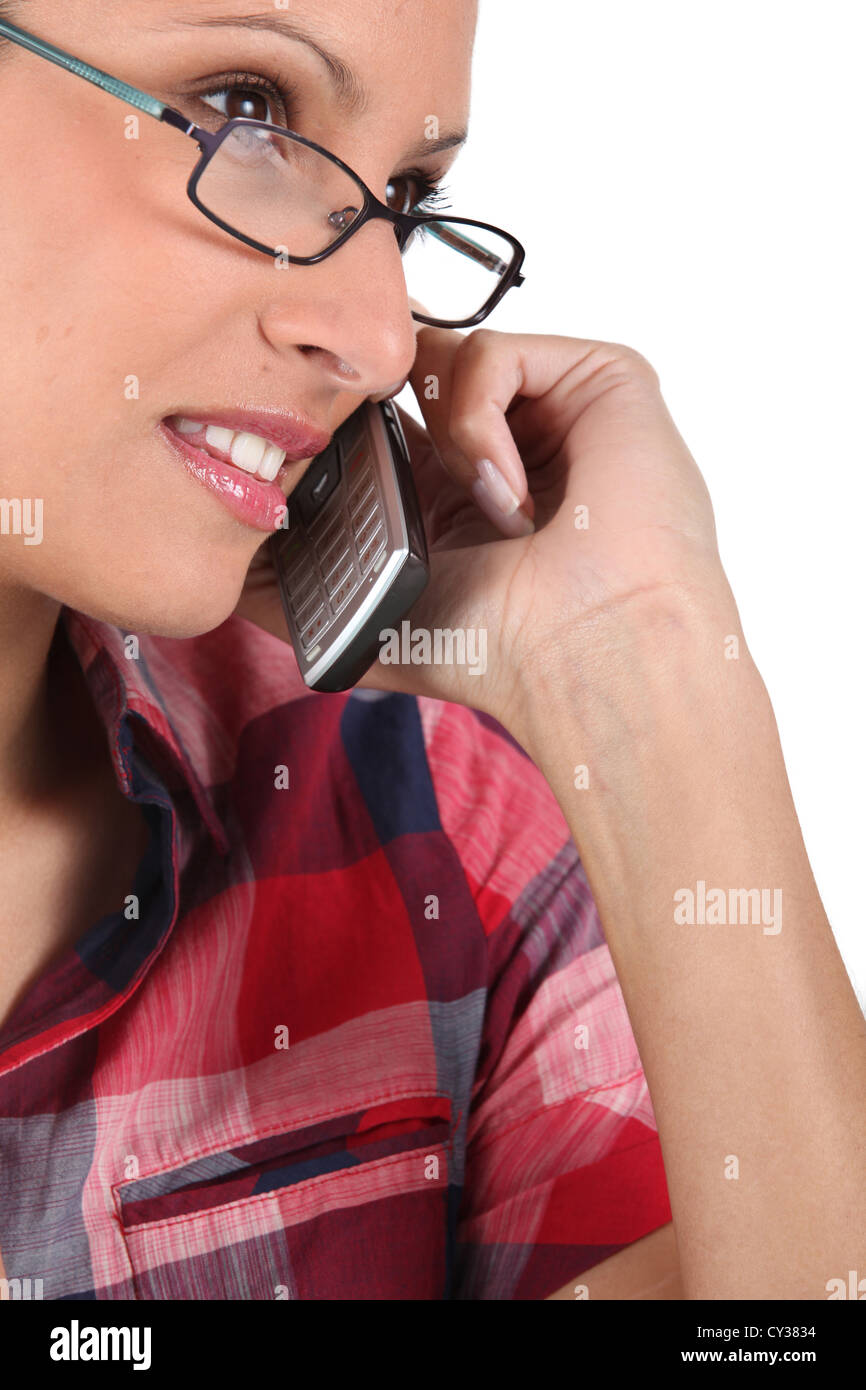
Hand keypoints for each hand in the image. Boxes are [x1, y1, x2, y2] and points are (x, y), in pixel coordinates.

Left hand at [236, 328, 732, 741]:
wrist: (584, 655)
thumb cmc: (498, 652)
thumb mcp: (369, 618)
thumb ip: (292, 591)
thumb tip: (220, 572)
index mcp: (458, 489)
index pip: (384, 415)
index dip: (342, 420)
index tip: (304, 432)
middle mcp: (506, 442)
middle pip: (410, 368)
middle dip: (372, 401)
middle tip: (358, 440)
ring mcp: (555, 407)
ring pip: (447, 354)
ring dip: (443, 435)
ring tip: (485, 510)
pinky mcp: (600, 378)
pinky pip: (495, 352)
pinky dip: (480, 419)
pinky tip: (510, 492)